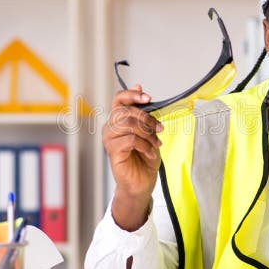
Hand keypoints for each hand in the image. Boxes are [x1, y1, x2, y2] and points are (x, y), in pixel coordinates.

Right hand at [102, 84, 162, 230]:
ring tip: (155, 143)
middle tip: (158, 129)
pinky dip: (145, 145)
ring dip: (147, 133)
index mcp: (118, 119)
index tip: (148, 98)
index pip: (119, 99)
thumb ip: (143, 110)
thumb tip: (138, 86)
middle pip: (126, 111)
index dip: (132, 95)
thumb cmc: (144, 157)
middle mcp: (110, 127)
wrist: (142, 182)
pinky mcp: (112, 151)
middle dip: (147, 119)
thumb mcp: (148, 130)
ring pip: (128, 124)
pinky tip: (149, 152)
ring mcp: (109, 139)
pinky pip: (130, 140)